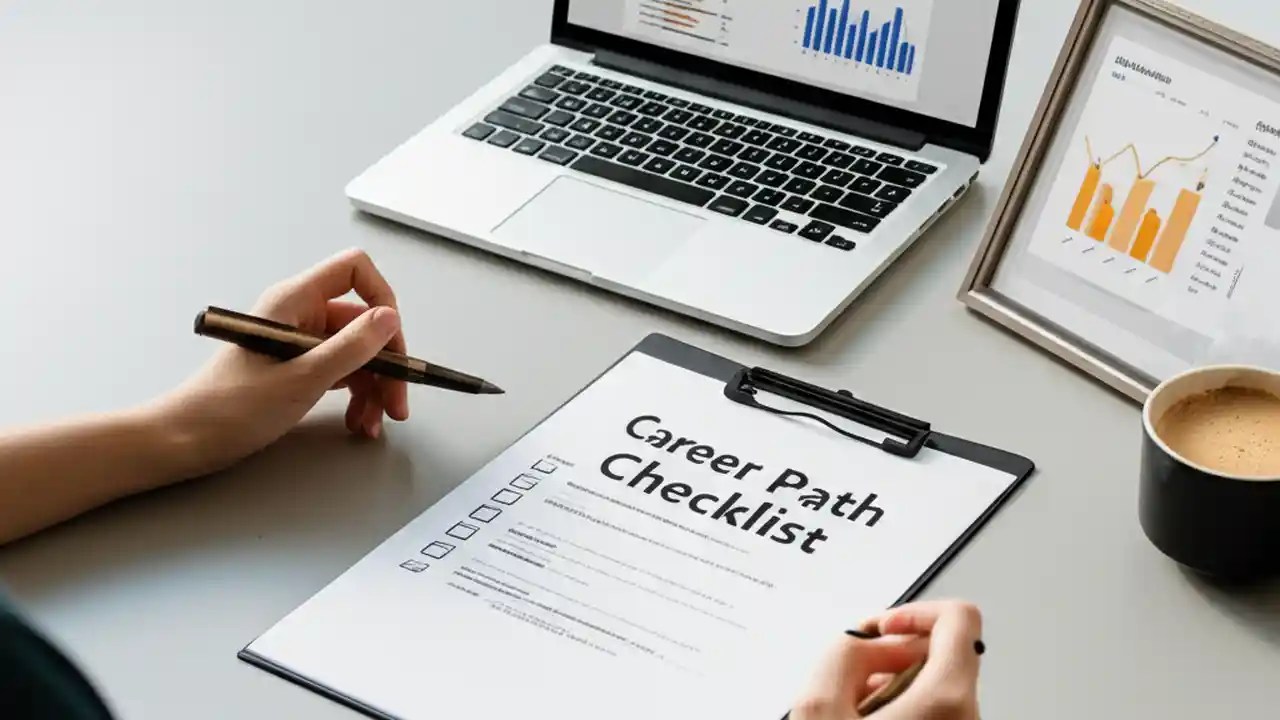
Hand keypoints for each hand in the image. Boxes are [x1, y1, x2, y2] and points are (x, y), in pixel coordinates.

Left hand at [153, 248, 408, 477]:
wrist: (186, 440)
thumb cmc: (232, 407)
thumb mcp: (301, 379)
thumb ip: (350, 348)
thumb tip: (390, 319)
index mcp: (294, 301)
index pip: (354, 271)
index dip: (382, 298)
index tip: (393, 341)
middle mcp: (300, 314)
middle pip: (363, 323)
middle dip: (386, 363)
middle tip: (397, 404)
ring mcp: (299, 342)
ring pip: (356, 353)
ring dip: (374, 387)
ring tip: (373, 424)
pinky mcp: (297, 368)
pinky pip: (341, 373)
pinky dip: (356, 397)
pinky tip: (357, 424)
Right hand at [791, 601, 982, 719]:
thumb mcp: (819, 704)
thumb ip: (844, 651)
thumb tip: (864, 640)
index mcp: (947, 698)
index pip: (960, 617)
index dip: (914, 612)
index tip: (883, 629)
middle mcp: (967, 715)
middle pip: (942, 651)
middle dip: (892, 656)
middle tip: (857, 678)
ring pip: (934, 684)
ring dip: (891, 686)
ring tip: (855, 711)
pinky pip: (932, 710)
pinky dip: (898, 709)